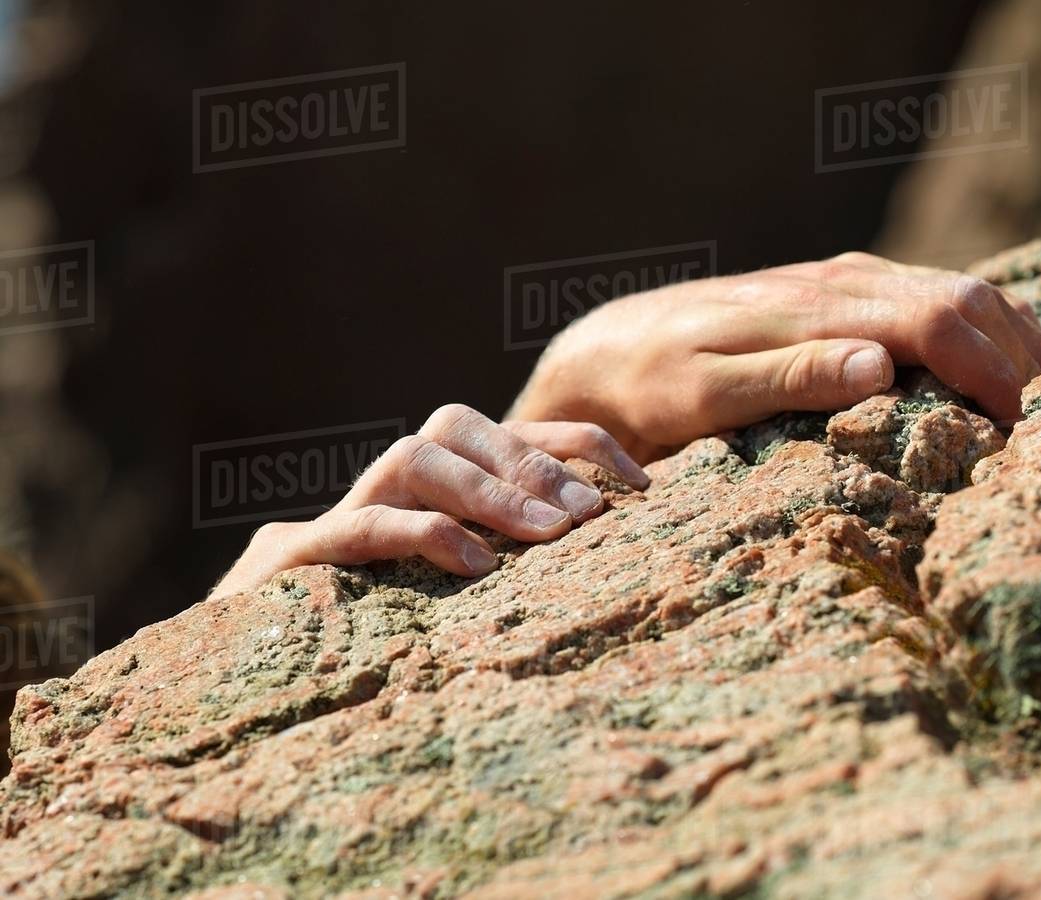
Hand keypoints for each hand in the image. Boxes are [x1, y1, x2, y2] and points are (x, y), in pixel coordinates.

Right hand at [210, 405, 647, 596]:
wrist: (241, 667)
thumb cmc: (369, 630)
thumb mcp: (455, 592)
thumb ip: (509, 559)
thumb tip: (603, 551)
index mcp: (429, 488)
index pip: (507, 432)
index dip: (577, 446)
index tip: (642, 487)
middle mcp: (384, 487)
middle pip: (458, 425)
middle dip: (534, 463)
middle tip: (590, 516)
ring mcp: (339, 515)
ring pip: (412, 457)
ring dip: (489, 490)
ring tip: (549, 538)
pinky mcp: (296, 563)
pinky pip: (362, 527)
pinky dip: (424, 533)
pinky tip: (477, 565)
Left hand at [509, 252, 1040, 460]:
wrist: (602, 354)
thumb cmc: (646, 388)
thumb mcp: (700, 395)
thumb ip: (787, 379)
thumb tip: (883, 364)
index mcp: (812, 310)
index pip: (936, 323)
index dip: (994, 373)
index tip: (1027, 430)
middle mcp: (832, 286)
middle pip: (959, 300)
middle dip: (1017, 354)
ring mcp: (832, 286)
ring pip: (946, 292)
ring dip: (1001, 338)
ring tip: (1036, 399)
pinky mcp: (826, 298)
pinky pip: (916, 300)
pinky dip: (965, 329)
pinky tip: (982, 363)